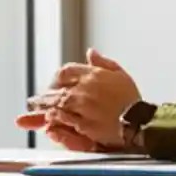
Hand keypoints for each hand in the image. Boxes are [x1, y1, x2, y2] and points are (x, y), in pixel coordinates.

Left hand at [15, 48, 141, 149]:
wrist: (141, 121)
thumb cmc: (132, 100)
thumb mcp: (121, 75)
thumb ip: (103, 63)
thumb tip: (90, 52)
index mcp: (94, 74)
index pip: (65, 72)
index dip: (55, 80)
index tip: (51, 86)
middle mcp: (86, 88)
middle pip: (56, 89)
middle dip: (44, 96)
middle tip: (33, 102)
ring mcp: (84, 105)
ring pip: (57, 103)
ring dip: (44, 107)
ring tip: (34, 111)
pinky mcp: (85, 123)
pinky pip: (64, 119)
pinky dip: (54, 119)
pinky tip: (47, 121)